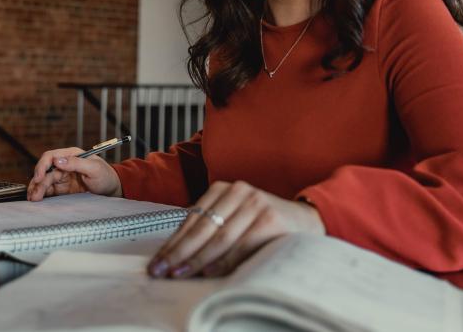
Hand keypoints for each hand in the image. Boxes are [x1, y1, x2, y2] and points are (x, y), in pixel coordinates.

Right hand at [26, 147, 122, 200]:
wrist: (111, 189)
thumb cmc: (106, 176)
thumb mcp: (94, 168)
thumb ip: (76, 163)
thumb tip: (58, 160)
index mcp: (71, 155)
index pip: (50, 157)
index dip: (42, 166)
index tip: (39, 177)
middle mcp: (64, 165)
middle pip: (45, 171)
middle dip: (38, 183)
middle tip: (35, 195)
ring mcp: (62, 177)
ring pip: (44, 181)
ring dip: (37, 189)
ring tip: (33, 199)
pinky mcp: (62, 188)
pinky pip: (49, 190)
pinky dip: (41, 194)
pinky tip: (36, 200)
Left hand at [147, 180, 324, 278]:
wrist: (306, 219)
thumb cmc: (264, 223)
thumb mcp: (235, 217)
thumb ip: (211, 228)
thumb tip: (176, 255)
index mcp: (225, 188)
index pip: (192, 218)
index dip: (173, 242)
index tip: (157, 261)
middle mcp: (239, 191)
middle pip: (202, 228)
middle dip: (178, 252)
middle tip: (160, 271)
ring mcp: (256, 204)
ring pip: (219, 238)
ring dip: (197, 259)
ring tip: (179, 274)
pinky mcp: (270, 220)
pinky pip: (241, 245)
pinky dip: (224, 260)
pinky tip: (209, 271)